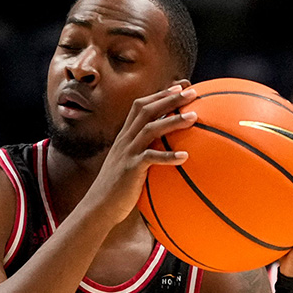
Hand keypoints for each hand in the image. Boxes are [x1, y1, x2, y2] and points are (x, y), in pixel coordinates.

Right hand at [84, 82, 197, 224]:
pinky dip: (168, 156)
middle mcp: (125, 139)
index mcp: (125, 136)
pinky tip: (185, 157)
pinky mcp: (131, 169)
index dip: (160, 93)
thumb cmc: (117, 190)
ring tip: (194, 117)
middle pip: (147, 110)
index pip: (140, 106)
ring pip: (150, 128)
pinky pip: (151, 158)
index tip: (180, 86)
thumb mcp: (129, 166)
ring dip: (173, 120)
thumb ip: (144, 154)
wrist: (98, 207)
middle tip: (192, 92)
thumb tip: (167, 154)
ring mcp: (127, 153)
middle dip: (170, 98)